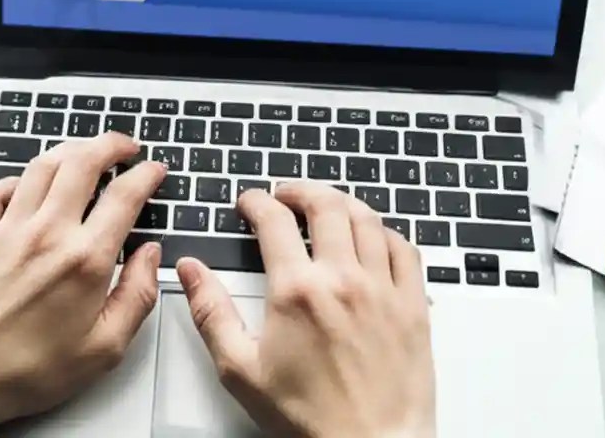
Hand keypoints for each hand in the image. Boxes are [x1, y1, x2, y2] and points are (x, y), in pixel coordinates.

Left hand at [0, 133, 165, 436]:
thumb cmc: (25, 371)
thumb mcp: (103, 348)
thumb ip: (137, 296)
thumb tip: (151, 256)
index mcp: (84, 260)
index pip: (124, 196)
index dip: (145, 174)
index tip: (154, 170)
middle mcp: (46, 233)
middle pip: (83, 161)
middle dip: (110, 144)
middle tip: (124, 146)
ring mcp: (6, 229)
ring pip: (42, 165)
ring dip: (69, 149)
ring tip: (84, 152)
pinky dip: (16, 179)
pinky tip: (26, 187)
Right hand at [177, 184, 435, 437]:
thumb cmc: (309, 419)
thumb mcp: (241, 370)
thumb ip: (211, 312)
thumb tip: (191, 271)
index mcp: (297, 291)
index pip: (274, 220)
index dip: (257, 201)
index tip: (250, 202)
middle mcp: (343, 280)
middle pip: (325, 204)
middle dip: (300, 190)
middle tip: (287, 194)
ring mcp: (383, 288)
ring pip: (367, 219)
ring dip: (343, 202)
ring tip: (327, 205)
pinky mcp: (413, 304)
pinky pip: (405, 249)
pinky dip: (386, 233)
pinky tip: (375, 238)